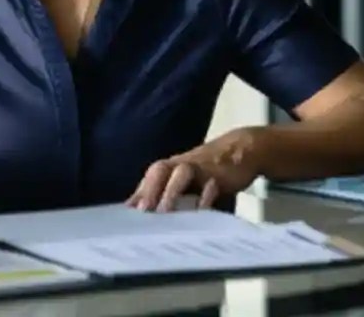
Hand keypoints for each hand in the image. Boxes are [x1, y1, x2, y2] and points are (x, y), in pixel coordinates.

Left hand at [126, 128, 262, 211]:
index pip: (149, 180)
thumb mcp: (187, 180)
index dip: (137, 195)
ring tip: (164, 212)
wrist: (241, 149)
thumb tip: (147, 214)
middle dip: (149, 190)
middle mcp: (181, 165)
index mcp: (171, 168)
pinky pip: (210, 184)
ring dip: (171, 191)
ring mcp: (200, 167)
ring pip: (181, 173)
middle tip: (141, 211)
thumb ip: (169, 194)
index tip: (123, 215)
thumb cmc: (208, 170)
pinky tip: (201, 211)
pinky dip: (205, 197)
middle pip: (160, 170)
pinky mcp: (219, 174)